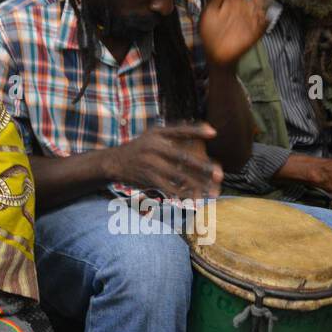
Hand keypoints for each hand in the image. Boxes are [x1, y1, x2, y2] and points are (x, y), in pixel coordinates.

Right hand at [106, 122, 222, 198]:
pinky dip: (183, 195)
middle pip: (183, 158)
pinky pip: (169, 188)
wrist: (112, 162)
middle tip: (219, 175)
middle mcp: (154, 147)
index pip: (180, 131)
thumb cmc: (139, 148)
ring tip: (213, 192)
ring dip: (198, 186)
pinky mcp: (148, 178)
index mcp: (157, 134)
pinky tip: (195, 200)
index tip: (214, 133)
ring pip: (179, 177)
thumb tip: (205, 130)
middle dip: (202, 167)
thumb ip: (174, 133)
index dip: (196, 131)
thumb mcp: (152, 135)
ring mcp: (151, 163)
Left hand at [198, 0, 286, 67]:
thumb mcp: (211, 10)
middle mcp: (246, 8)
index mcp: (234, 0)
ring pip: (263, 4)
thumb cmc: (211, 32)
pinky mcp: (254, 33)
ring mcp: (252, 20)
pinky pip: (261, 24)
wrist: (214, 55)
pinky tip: (264, 11)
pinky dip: (263, 18)